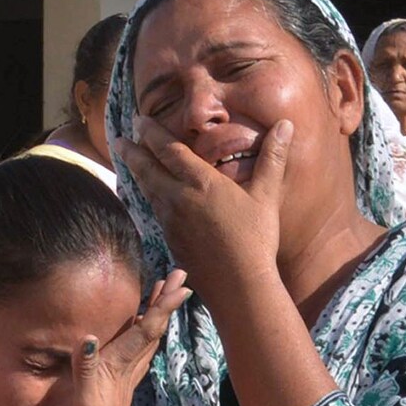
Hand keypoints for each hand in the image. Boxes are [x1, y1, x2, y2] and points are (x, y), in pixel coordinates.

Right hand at [70, 269, 189, 405]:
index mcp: (119, 368)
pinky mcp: (120, 390)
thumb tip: (89, 338)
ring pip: (147, 341)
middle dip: (165, 302)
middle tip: (179, 276)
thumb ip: (86, 368)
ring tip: (162, 296)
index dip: (162, 307)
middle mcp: (127, 371)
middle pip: (152, 330)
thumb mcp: (84, 400)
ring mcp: (126, 381)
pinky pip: (137, 355)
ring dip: (156, 316)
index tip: (180, 285)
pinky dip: (143, 337)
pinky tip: (140, 337)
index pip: (145, 331)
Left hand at [117, 117, 292, 308]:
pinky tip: (151, 198)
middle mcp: (179, 198)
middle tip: (119, 140)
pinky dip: (149, 198)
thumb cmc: (255, 239)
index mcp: (201, 182)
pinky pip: (155, 212)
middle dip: (132, 152)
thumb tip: (286, 124)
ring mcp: (171, 221)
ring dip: (137, 174)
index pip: (169, 150)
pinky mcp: (171, 240)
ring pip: (148, 191)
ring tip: (130, 163)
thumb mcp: (266, 195)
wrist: (238, 285)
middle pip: (148, 169)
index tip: (138, 120)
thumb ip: (273, 158)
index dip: (152, 133)